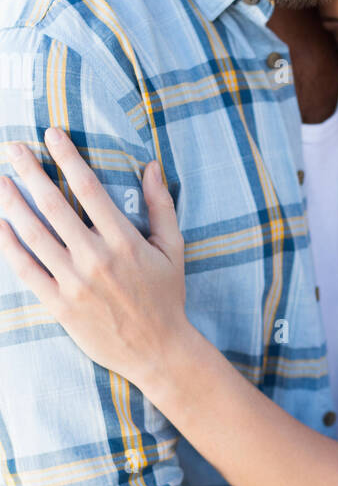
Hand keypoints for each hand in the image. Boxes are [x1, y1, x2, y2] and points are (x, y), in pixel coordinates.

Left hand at [0, 129, 187, 392]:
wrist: (157, 350)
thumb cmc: (166, 297)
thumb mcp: (173, 249)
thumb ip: (161, 205)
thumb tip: (150, 166)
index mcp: (125, 241)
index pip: (90, 188)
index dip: (68, 158)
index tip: (52, 135)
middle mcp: (96, 258)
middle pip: (54, 205)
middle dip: (31, 172)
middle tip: (14, 148)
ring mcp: (74, 282)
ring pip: (34, 234)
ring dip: (13, 203)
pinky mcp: (60, 305)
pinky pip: (27, 270)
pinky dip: (9, 246)